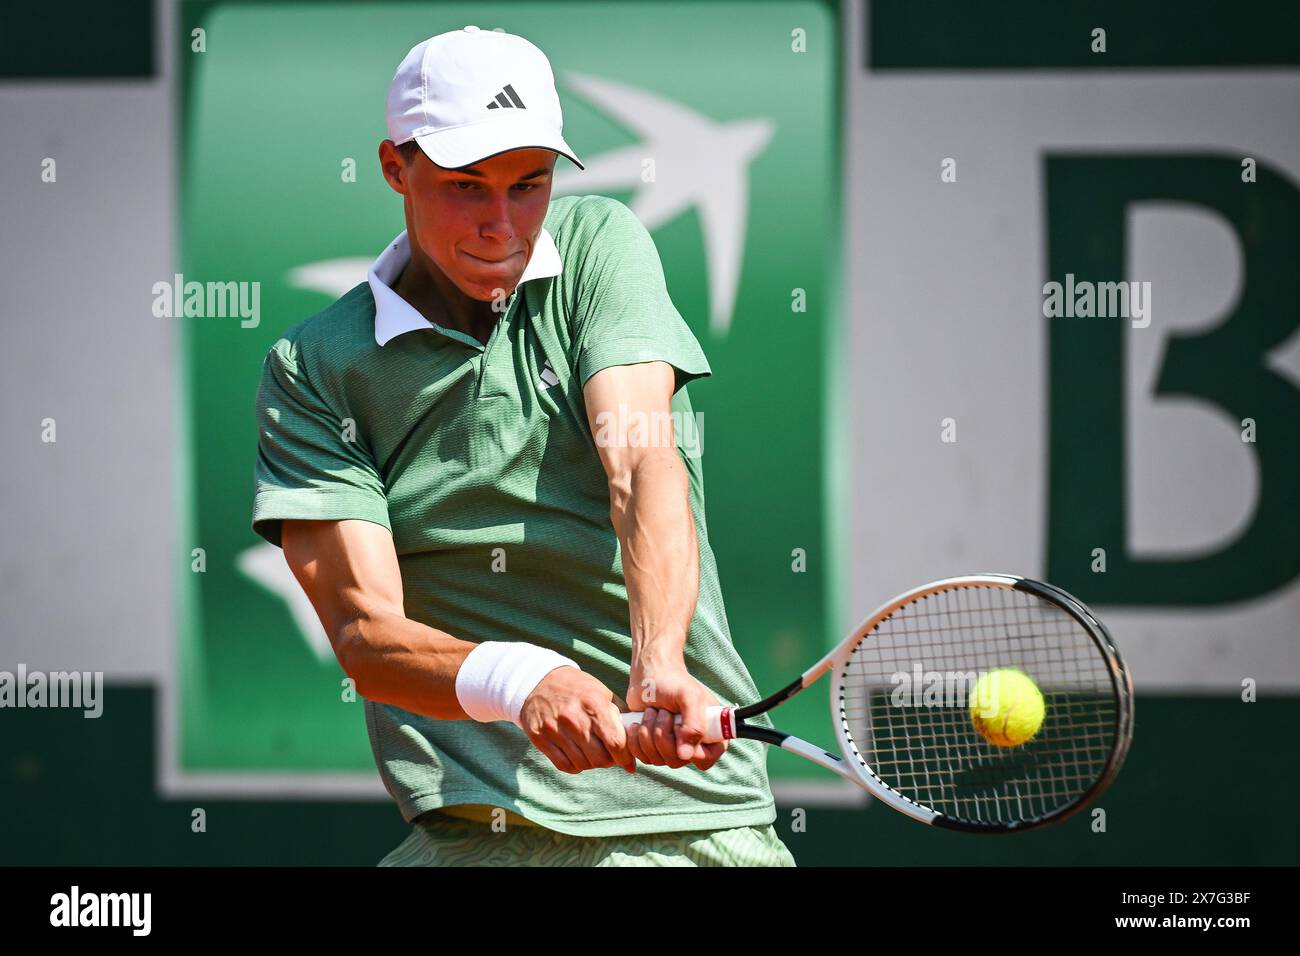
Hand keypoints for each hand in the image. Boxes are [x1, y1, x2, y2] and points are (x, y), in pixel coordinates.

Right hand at [519, 668, 636, 774]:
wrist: (539, 681)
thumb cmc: (578, 688)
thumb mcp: (602, 693)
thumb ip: (619, 719)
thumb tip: (635, 750)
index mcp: (593, 704)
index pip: (616, 742)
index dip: (625, 756)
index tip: (626, 757)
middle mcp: (573, 718)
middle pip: (600, 759)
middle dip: (609, 760)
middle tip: (608, 753)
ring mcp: (554, 729)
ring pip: (583, 764)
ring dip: (591, 763)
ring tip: (591, 751)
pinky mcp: (540, 738)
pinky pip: (564, 765)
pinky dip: (575, 765)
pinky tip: (577, 754)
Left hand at [626, 658, 726, 771]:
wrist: (649, 676)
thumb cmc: (673, 683)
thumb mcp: (689, 697)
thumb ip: (694, 726)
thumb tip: (685, 756)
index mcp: (710, 734)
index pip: (706, 760)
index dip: (691, 750)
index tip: (679, 727)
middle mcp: (691, 745)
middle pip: (676, 761)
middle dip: (664, 734)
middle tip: (663, 712)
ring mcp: (670, 749)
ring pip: (657, 760)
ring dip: (649, 733)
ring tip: (651, 712)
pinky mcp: (651, 749)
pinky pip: (642, 756)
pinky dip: (636, 738)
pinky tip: (637, 722)